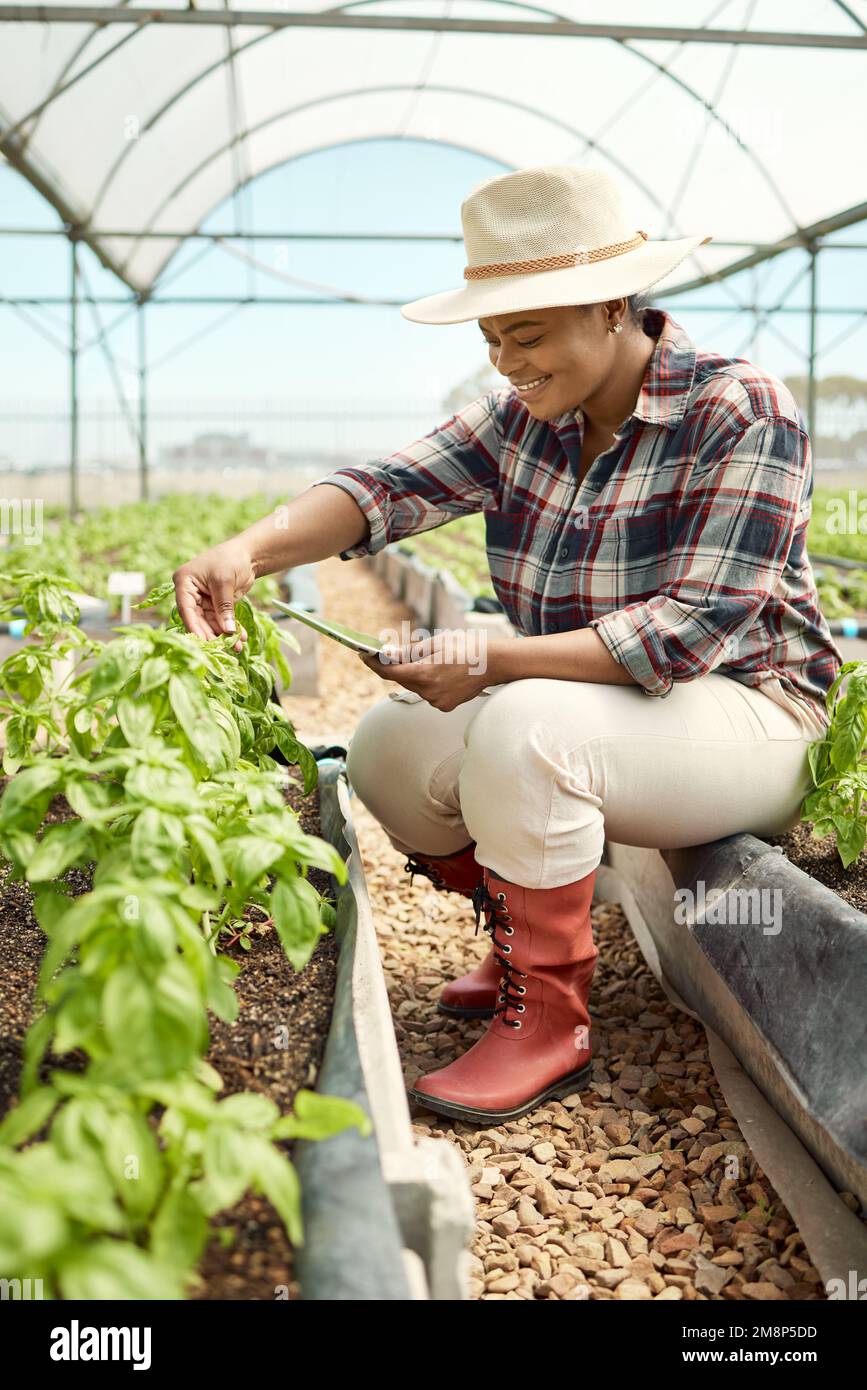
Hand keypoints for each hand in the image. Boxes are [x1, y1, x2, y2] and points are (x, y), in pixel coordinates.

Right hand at [172, 539, 255, 650]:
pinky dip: (230, 629)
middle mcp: (190, 593)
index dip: (194, 627)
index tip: (203, 642)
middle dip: (211, 634)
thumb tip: (227, 630)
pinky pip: (221, 620)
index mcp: (184, 582)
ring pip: (210, 623)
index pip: (186, 608)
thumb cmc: (231, 559)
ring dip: (223, 635)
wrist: (247, 554)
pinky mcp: (215, 605)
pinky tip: (240, 638)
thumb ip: (224, 607)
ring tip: (236, 647)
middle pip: (197, 619)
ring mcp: (202, 600)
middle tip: (223, 648)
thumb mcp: (224, 582)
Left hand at [358, 630, 509, 711]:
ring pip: (415, 687)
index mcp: (425, 674)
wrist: (494, 662)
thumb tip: (388, 654)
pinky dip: (427, 682)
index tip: (363, 655)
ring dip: (413, 674)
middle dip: (394, 667)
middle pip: (402, 680)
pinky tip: (439, 672)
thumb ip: (410, 651)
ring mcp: (438, 701)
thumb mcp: (436, 642)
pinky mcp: (445, 705)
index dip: (374, 664)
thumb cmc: (467, 647)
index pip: (390, 672)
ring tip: (423, 660)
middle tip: (386, 654)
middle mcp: (429, 692)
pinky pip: (427, 693)